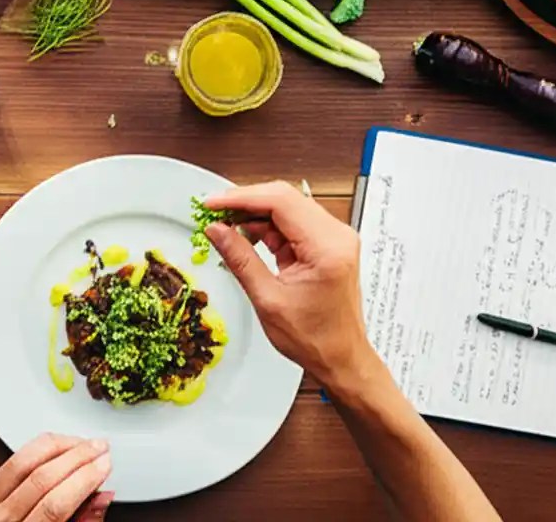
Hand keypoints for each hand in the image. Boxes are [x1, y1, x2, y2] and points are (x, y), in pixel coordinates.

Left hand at [0, 434, 114, 521]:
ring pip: (25, 460)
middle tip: (100, 448)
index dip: (84, 479)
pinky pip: (14, 458)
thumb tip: (103, 496)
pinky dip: (40, 448)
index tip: (105, 464)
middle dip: (77, 457)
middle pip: (41, 478)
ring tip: (84, 443)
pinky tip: (60, 446)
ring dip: (60, 446)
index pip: (55, 505)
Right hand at [204, 181, 377, 388]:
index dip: (242, 198)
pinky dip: (267, 226)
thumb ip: (240, 258)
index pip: (280, 202)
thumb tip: (217, 230)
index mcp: (327, 248)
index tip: (214, 203)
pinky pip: (293, 223)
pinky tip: (246, 234)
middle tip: (214, 212)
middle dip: (246, 202)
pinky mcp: (328, 244)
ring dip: (255, 214)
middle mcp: (337, 237)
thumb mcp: (268, 299)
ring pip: (288, 208)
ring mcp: (334, 239)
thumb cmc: (315, 339)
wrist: (341, 358)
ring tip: (226, 225)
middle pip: (284, 199)